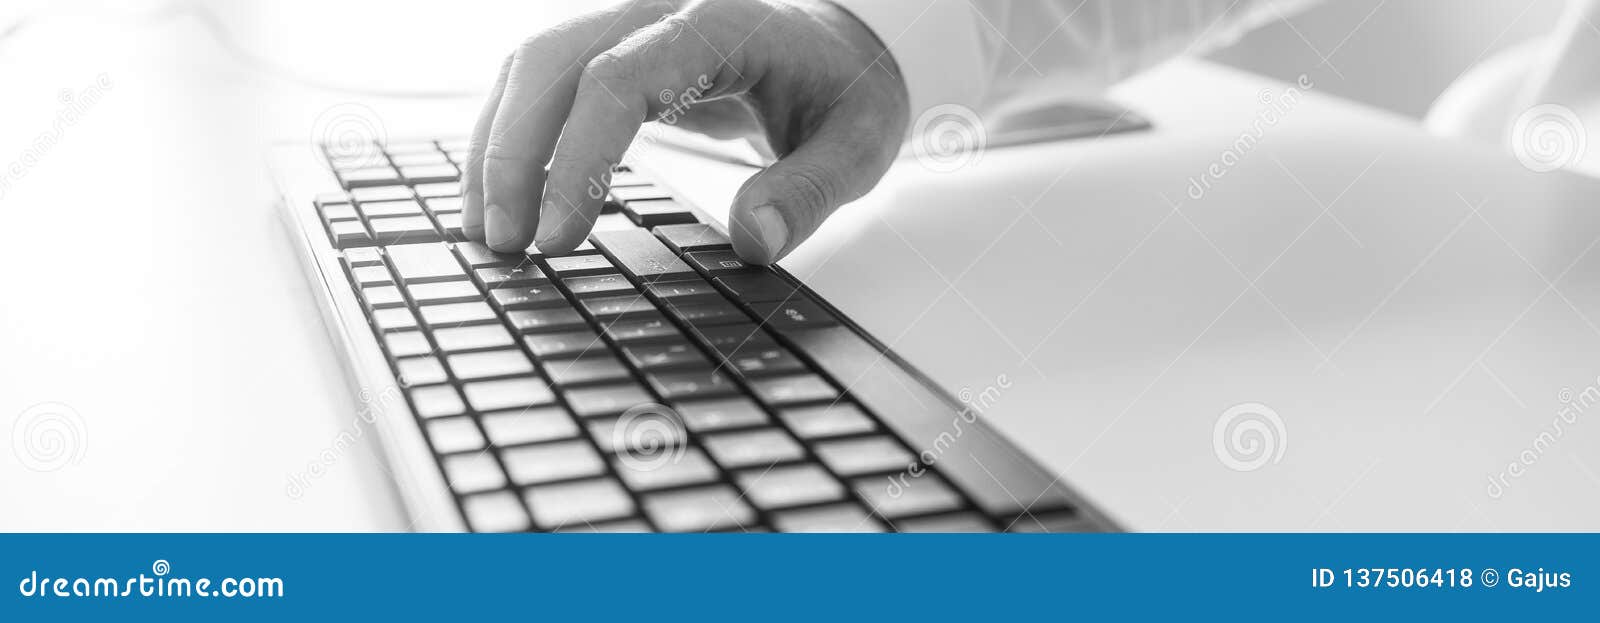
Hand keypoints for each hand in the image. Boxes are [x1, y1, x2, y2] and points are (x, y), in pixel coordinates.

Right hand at [461, 0, 907, 263]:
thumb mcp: (859, 143)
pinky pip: (541, 79)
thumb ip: (810, 191)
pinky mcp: (613, 46)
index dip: (577, 159)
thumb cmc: (846, 88)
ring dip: (495, 146)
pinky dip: (510, 135)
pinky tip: (500, 195)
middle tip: (505, 246)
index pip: (618, 79)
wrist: (844, 41)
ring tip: (487, 233)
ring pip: (531, 65)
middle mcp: (660, 8)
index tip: (561, 238)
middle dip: (511, 155)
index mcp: (719, 23)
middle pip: (551, 62)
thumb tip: (754, 241)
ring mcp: (629, 19)